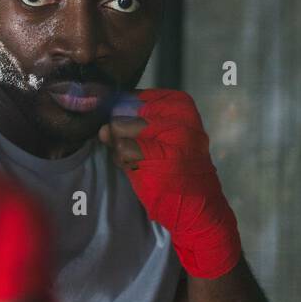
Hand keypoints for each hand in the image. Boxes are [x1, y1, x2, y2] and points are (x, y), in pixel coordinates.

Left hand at [98, 89, 241, 279]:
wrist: (198, 205)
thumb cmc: (175, 168)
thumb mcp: (158, 136)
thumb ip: (129, 123)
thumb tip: (102, 125)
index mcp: (179, 102)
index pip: (129, 97)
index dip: (122, 117)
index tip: (138, 136)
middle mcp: (178, 112)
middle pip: (120, 110)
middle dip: (120, 134)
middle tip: (142, 153)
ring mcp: (170, 132)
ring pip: (117, 128)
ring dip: (120, 150)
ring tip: (142, 162)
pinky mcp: (159, 154)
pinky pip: (121, 148)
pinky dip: (123, 162)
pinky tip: (139, 170)